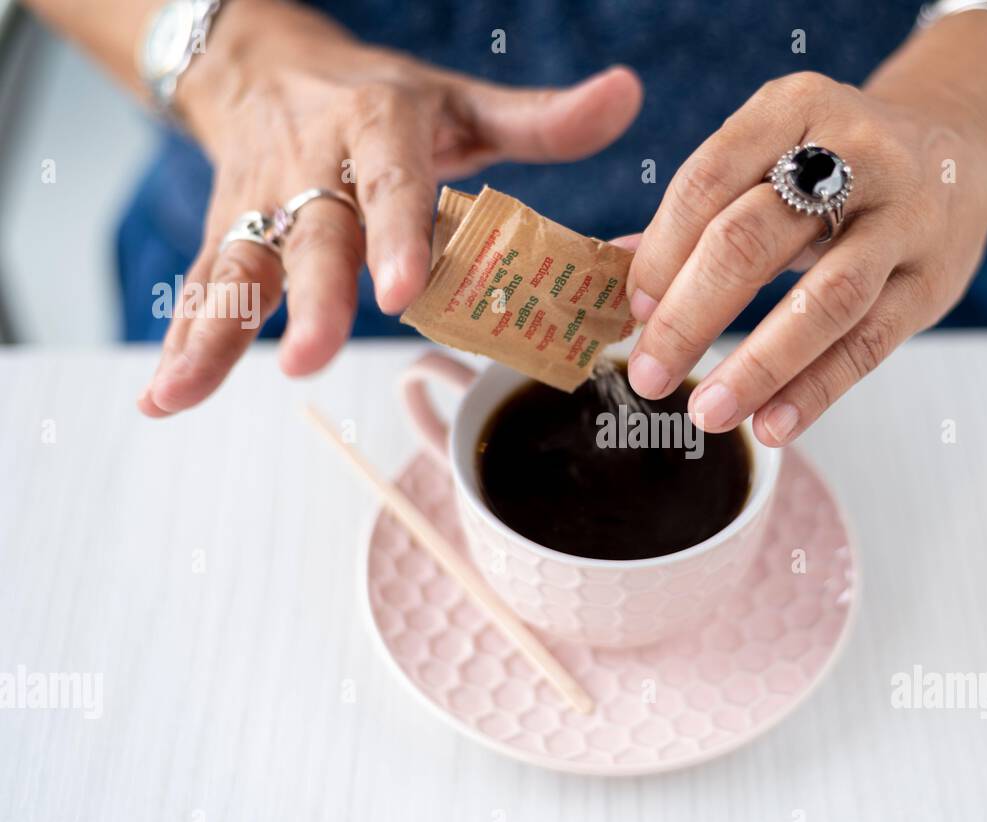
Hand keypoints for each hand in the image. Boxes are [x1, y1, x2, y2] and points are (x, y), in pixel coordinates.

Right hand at [138, 0, 641, 416]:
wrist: (265, 66)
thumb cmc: (380, 99)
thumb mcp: (459, 101)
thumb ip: (539, 120)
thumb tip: (627, 100)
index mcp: (378, 129)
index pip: (391, 182)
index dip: (396, 233)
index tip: (404, 289)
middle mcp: (311, 166)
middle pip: (311, 235)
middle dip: (311, 298)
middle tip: (311, 359)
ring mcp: (261, 203)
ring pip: (237, 266)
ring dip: (218, 330)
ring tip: (191, 388)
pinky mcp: (227, 233)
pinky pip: (204, 287)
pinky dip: (184, 341)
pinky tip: (165, 397)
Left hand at [625, 48, 986, 445]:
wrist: (962, 152)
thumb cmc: (839, 166)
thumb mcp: (773, 158)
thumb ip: (700, 212)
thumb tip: (617, 275)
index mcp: (795, 108)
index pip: (708, 182)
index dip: (661, 252)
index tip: (631, 312)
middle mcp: (856, 153)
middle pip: (754, 239)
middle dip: (690, 315)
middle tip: (649, 375)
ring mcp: (904, 218)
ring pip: (824, 299)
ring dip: (758, 364)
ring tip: (708, 413)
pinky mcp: (935, 280)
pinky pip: (869, 343)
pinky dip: (817, 389)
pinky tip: (773, 424)